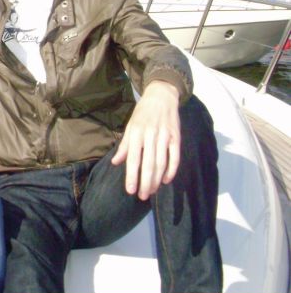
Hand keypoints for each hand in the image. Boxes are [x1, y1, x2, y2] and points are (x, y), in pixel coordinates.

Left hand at [111, 80, 180, 200]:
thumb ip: (124, 145)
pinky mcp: (176, 137)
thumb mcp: (130, 126)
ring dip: (156, 179)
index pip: (133, 159)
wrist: (161, 96)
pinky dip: (171, 170)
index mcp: (136, 133)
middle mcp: (150, 135)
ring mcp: (164, 136)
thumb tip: (115, 162)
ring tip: (151, 191)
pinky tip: (166, 180)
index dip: (131, 176)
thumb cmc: (142, 113)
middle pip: (148, 164)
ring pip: (161, 163)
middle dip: (145, 182)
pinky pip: (175, 157)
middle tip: (142, 196)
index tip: (130, 191)